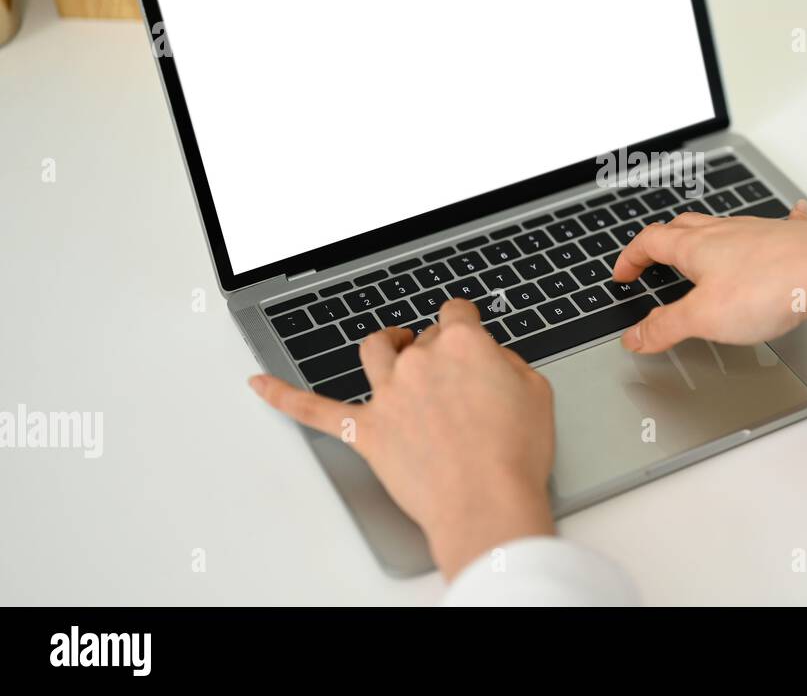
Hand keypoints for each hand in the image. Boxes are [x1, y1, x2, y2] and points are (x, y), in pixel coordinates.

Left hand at [249, 299, 555, 578]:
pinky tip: (259, 383)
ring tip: (392, 346)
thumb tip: (489, 359)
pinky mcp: (367, 432)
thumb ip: (507, 364)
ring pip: (374, 352)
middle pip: (422, 338)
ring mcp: (388, 396)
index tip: (468, 328)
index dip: (465, 322)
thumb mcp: (536, 392)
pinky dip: (282, 394)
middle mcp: (419, 362)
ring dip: (384, 345)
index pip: (457, 314)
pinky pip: (313, 409)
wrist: (487, 503)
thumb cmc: (514, 455)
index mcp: (462, 345)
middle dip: (437, 349)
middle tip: (455, 376)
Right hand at [612, 199, 806, 392]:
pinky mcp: (791, 240)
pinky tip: (793, 216)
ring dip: (707, 238)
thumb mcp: (704, 318)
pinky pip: (780, 226)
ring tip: (704, 251)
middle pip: (684, 227)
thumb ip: (666, 328)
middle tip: (655, 258)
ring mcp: (760, 232)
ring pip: (725, 227)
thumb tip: (634, 337)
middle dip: (663, 241)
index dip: (631, 256)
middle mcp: (726, 231)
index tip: (623, 273)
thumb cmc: (769, 287)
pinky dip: (776, 226)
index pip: (651, 241)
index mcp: (697, 246)